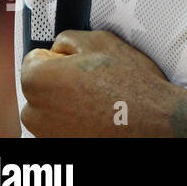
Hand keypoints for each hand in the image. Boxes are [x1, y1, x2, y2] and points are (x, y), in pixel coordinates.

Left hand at [21, 30, 173, 136]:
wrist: (153, 120)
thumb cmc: (130, 83)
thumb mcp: (101, 41)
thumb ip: (68, 38)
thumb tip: (60, 47)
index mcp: (37, 80)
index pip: (34, 59)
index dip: (61, 56)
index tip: (80, 63)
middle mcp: (33, 112)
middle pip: (40, 87)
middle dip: (60, 82)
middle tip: (94, 81)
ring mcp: (46, 134)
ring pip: (50, 109)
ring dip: (67, 104)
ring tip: (99, 101)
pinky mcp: (60, 146)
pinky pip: (62, 127)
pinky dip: (75, 122)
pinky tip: (98, 117)